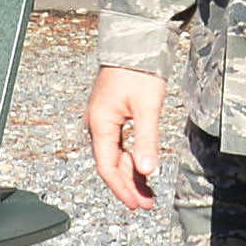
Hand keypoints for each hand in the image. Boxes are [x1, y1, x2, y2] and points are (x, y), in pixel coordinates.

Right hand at [87, 66, 167, 211]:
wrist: (134, 41)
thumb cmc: (139, 72)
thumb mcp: (147, 108)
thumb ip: (146, 141)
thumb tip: (148, 172)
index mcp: (100, 125)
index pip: (107, 167)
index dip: (122, 189)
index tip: (136, 204)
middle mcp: (97, 124)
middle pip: (110, 164)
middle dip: (128, 185)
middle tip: (146, 202)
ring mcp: (103, 118)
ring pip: (114, 154)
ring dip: (130, 173)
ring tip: (147, 190)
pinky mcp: (113, 112)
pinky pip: (118, 143)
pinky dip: (131, 157)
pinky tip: (142, 165)